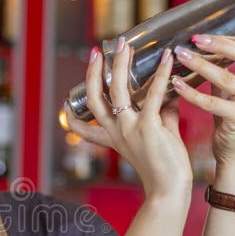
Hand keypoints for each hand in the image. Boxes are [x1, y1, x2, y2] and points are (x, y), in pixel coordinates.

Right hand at [66, 39, 191, 200]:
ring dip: (120, 64)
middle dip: (94, 73)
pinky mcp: (148, 128)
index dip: (70, 116)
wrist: (170, 190)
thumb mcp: (159, 135)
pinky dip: (160, 75)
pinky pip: (152, 95)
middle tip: (98, 51)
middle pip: (94, 99)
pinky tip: (166, 59)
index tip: (64, 104)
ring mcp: (129, 129)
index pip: (83, 128)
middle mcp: (117, 132)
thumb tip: (169, 90)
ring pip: (117, 91)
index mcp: (114, 139)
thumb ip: (160, 112)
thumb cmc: (166, 167)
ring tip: (125, 45)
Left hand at [170, 2, 234, 175]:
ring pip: (227, 78)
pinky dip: (192, 93)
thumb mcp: (229, 94)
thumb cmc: (228, 123)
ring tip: (181, 55)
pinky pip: (213, 102)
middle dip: (223, 43)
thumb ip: (224, 73)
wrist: (233, 157)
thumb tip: (202, 49)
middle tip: (197, 37)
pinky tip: (176, 84)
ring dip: (201, 65)